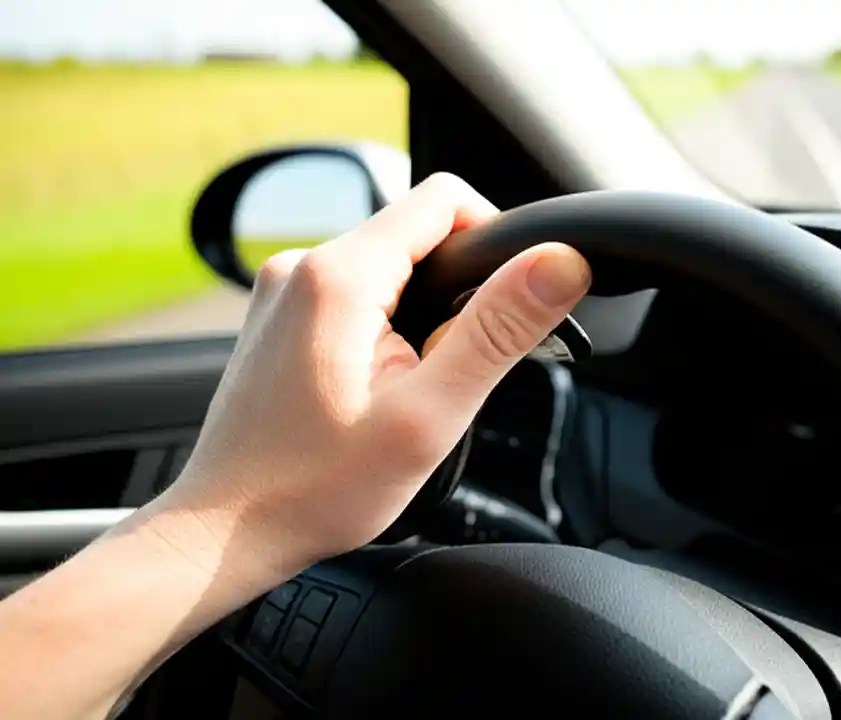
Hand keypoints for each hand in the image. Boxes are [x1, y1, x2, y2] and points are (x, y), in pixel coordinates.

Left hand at [139, 173, 590, 582]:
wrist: (225, 533)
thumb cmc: (317, 489)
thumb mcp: (431, 413)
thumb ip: (499, 330)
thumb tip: (559, 264)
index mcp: (339, 274)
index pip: (446, 199)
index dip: (497, 241)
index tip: (507, 306)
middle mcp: (301, 266)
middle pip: (418, 234)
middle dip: (457, 292)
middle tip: (449, 372)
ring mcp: (282, 289)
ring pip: (390, 266)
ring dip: (421, 315)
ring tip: (407, 390)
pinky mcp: (278, 315)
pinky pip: (355, 293)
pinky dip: (386, 329)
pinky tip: (374, 390)